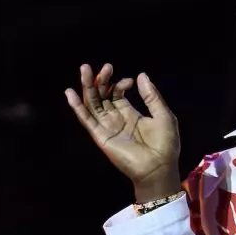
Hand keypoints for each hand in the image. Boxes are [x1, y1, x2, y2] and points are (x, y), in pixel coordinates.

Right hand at [65, 63, 181, 201]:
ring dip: (87, 87)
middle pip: (102, 96)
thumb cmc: (165, 144)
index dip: (119, 84)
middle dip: (101, 80)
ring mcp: (107, 127)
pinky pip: (86, 120)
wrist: (159, 167)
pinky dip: (77, 107)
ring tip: (85, 69)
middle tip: (105, 67)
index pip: (117, 94)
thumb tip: (141, 75)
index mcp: (130, 114)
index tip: (130, 81)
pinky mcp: (101, 136)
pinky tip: (70, 93)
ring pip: (92, 104)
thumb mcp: (163, 115)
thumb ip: (151, 96)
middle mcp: (116, 119)